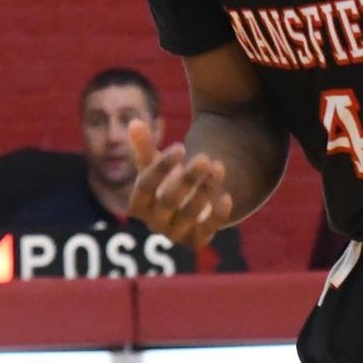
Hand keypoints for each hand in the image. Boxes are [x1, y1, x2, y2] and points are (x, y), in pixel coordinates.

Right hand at [128, 120, 234, 247]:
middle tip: (204, 158)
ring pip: (190, 213)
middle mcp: (154, 223)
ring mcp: (175, 234)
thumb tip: (134, 122)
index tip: (181, 146)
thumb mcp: (155, 164)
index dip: (161, 167)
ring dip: (206, 189)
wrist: (188, 207)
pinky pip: (207, 230)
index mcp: (138, 205)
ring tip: (219, 166)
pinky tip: (227, 197)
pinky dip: (217, 215)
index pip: (144, 187)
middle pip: (168, 200)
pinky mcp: (196, 240)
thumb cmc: (166, 181)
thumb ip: (144, 146)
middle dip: (187, 178)